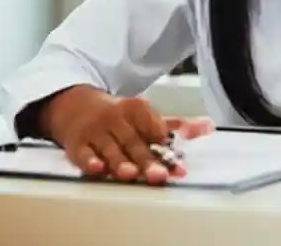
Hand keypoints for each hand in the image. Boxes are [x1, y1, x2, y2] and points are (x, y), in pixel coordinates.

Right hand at [40, 85, 213, 185]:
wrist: (73, 104)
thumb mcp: (144, 116)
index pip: (154, 131)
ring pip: (110, 149)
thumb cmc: (115, 116)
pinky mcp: (77, 143)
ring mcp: (95, 131)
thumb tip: (207, 127)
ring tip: (130, 174)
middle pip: (134, 142)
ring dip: (120, 162)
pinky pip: (82, 153)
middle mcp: (116, 118)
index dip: (166, 149)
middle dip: (147, 160)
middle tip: (159, 175)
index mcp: (136, 109)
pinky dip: (88, 161)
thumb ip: (174, 126)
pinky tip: (96, 168)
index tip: (178, 165)